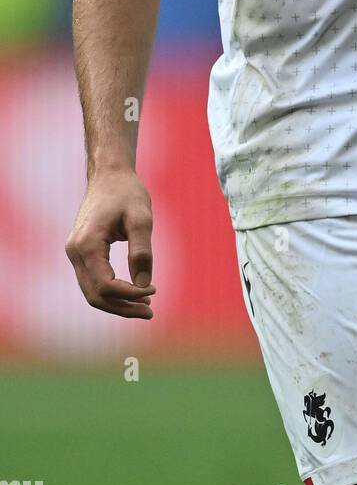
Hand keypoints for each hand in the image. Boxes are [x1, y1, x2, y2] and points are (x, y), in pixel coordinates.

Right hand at [66, 168, 155, 317]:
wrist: (109, 174)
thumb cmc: (127, 192)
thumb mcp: (141, 218)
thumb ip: (141, 251)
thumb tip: (143, 284)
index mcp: (87, 244)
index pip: (105, 286)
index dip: (129, 295)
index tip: (153, 289)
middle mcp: (75, 252)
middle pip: (95, 296)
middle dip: (123, 307)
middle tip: (150, 310)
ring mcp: (74, 253)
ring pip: (92, 292)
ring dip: (117, 303)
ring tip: (145, 304)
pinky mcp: (80, 252)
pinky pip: (92, 281)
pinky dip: (111, 291)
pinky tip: (133, 292)